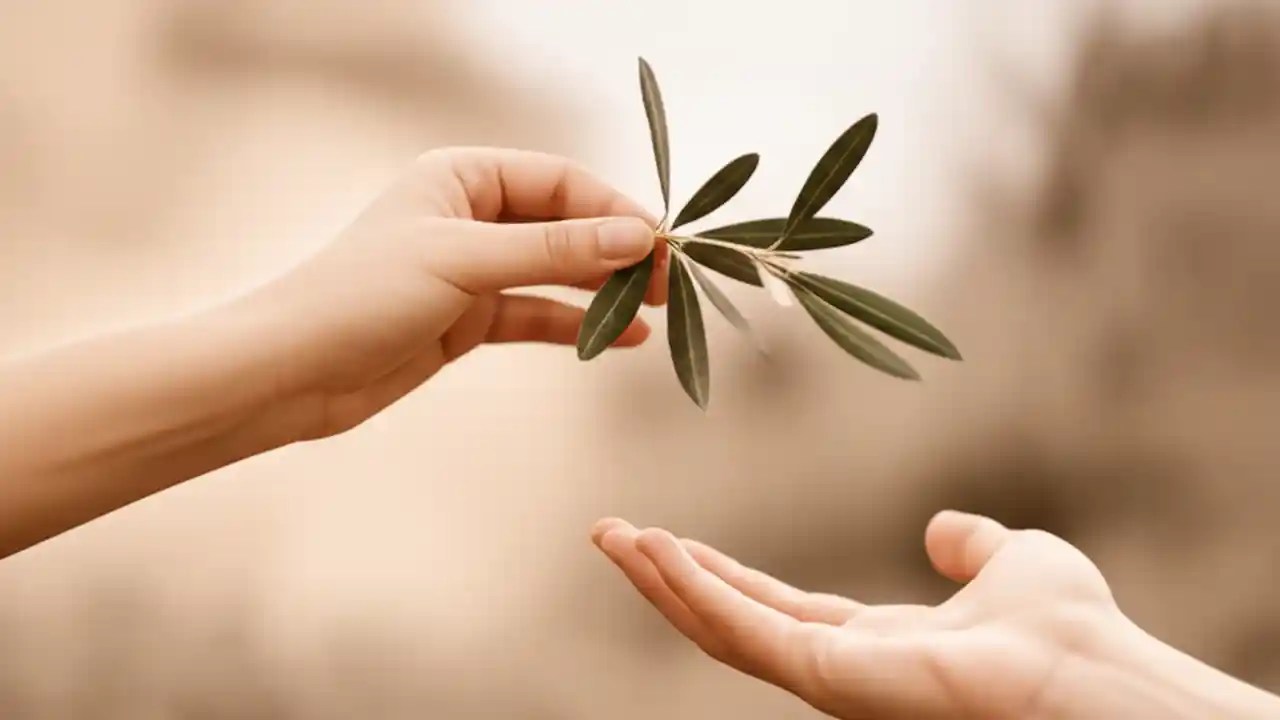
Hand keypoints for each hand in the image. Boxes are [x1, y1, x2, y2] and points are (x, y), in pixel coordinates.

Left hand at [237, 147, 667, 439]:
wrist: (292, 372)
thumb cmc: (362, 295)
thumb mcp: (466, 263)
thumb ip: (553, 252)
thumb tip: (635, 238)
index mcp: (463, 176)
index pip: (561, 181)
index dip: (613, 209)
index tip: (658, 245)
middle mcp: (471, 215)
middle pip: (564, 225)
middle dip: (614, 252)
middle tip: (663, 283)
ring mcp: (472, 269)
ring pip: (555, 273)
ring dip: (601, 291)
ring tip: (650, 312)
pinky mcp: (468, 319)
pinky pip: (536, 314)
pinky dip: (575, 325)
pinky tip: (618, 339)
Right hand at [591, 511, 1122, 719]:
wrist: (1090, 671)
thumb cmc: (1067, 627)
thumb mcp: (1010, 559)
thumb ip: (971, 544)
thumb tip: (943, 527)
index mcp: (872, 644)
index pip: (772, 608)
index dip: (717, 574)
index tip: (666, 539)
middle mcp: (839, 668)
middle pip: (729, 620)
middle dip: (664, 579)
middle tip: (606, 535)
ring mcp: (828, 680)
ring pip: (720, 631)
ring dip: (662, 583)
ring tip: (612, 537)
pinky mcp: (827, 679)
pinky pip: (743, 633)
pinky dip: (693, 591)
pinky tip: (656, 550)